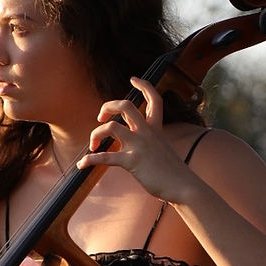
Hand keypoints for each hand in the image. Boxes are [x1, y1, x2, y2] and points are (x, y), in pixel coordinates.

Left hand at [77, 78, 196, 203]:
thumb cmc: (173, 173)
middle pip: (126, 106)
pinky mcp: (132, 162)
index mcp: (156, 129)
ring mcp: (139, 146)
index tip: (134, 79)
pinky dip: (89, 160)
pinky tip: (82, 165)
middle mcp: (147, 133)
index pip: (154, 99)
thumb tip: (136, 148)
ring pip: (111, 127)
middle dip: (108, 106)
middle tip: (101, 117)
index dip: (144, 86)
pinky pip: (105, 158)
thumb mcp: (163, 151)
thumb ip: (150, 144)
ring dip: (96, 134)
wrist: (183, 186)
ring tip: (93, 146)